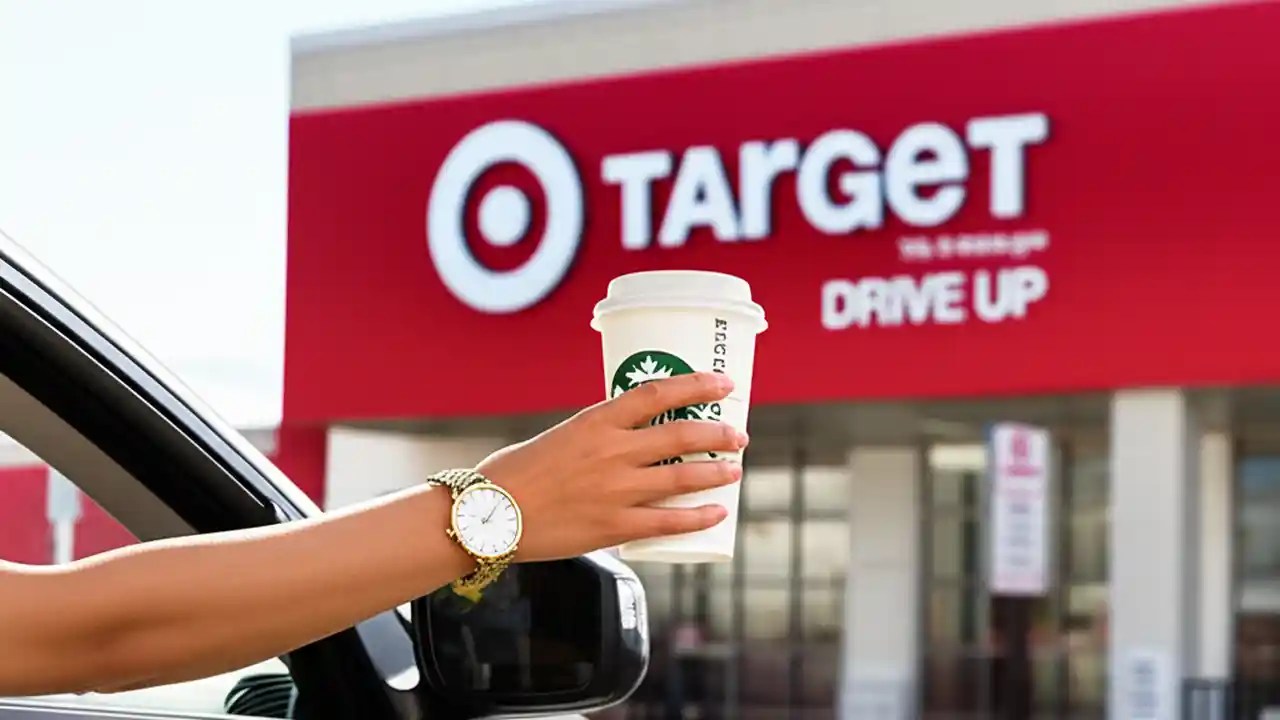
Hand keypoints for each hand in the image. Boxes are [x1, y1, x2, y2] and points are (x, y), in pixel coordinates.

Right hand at [477, 372, 747, 562]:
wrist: (488, 515)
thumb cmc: (516, 474)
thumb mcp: (561, 437)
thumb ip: (598, 438)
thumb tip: (631, 445)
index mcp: (596, 421)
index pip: (658, 393)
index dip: (697, 386)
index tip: (723, 384)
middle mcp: (612, 452)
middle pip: (681, 436)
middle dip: (717, 434)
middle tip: (738, 434)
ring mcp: (616, 491)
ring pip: (682, 478)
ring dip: (716, 472)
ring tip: (734, 470)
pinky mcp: (614, 526)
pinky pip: (668, 522)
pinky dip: (698, 517)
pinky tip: (717, 513)